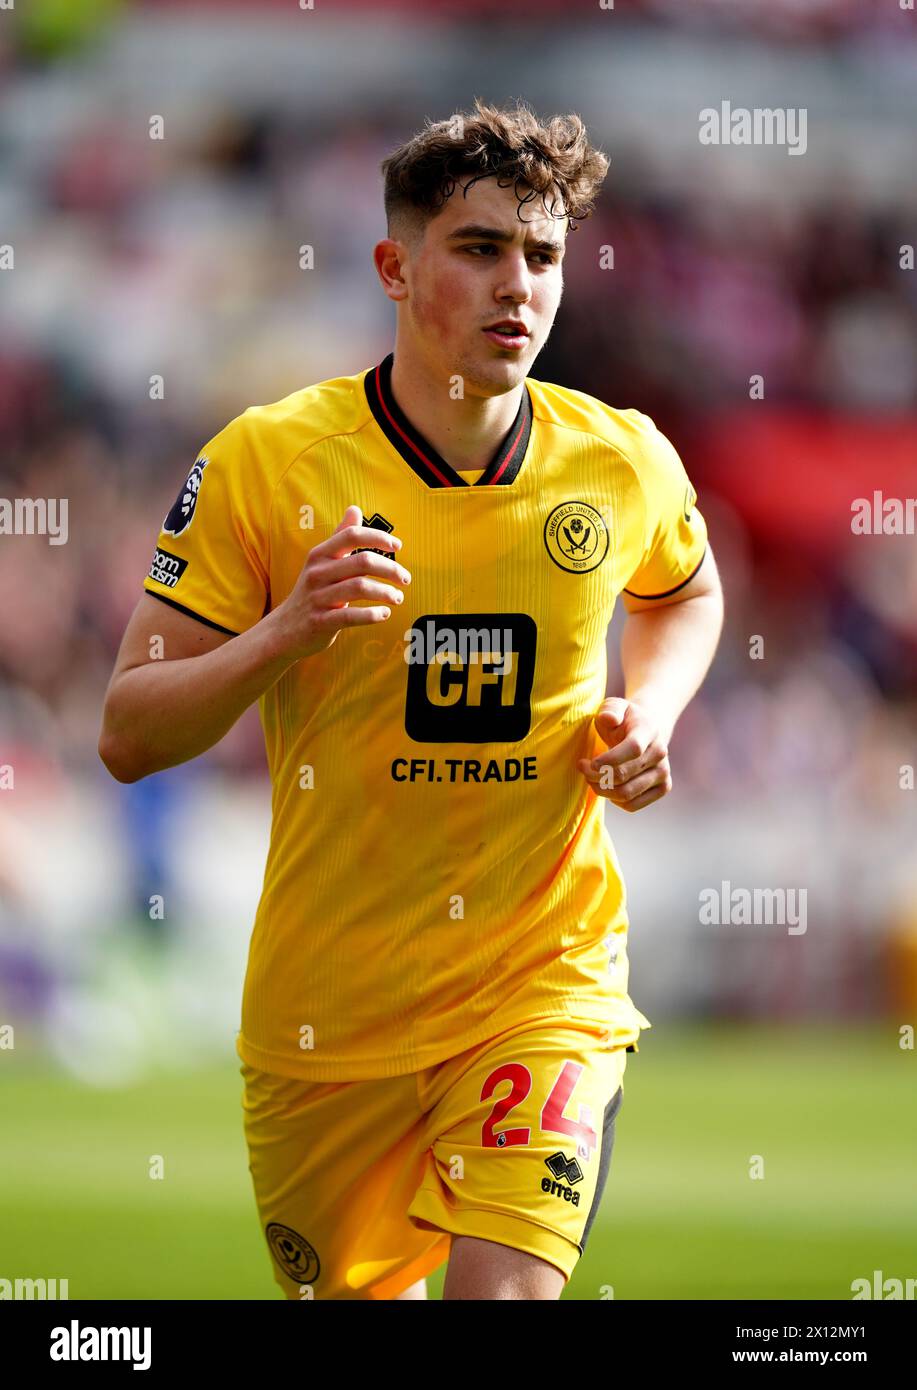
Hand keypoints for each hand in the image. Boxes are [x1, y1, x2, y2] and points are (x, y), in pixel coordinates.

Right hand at [271, 504, 411, 659]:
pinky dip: (372, 615)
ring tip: (398, 597)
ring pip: (359, 588)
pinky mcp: (320, 622)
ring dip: (385, 592)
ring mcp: (318, 598)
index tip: (397, 546)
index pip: (352, 536)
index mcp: (320, 555)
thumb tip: (355, 509)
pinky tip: (384, 614)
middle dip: (391, 569)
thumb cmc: (312, 592)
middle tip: (406, 579)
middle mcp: (317, 573)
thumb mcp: (321, 562)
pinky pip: (350, 617)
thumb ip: (340, 537)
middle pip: (362, 562)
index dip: (378, 537)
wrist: (283, 630)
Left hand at [577, 696, 672, 811]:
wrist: (649, 730)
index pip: (633, 749)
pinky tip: (607, 786)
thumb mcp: (614, 706)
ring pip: (626, 793)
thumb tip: (609, 719)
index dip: (609, 760)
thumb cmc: (625, 719)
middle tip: (582, 767)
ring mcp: (664, 772)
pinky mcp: (663, 788)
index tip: (589, 762)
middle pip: (624, 775)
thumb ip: (610, 709)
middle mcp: (661, 753)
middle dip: (596, 775)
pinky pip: (633, 805)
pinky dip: (614, 800)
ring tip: (590, 777)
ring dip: (602, 789)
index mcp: (649, 730)